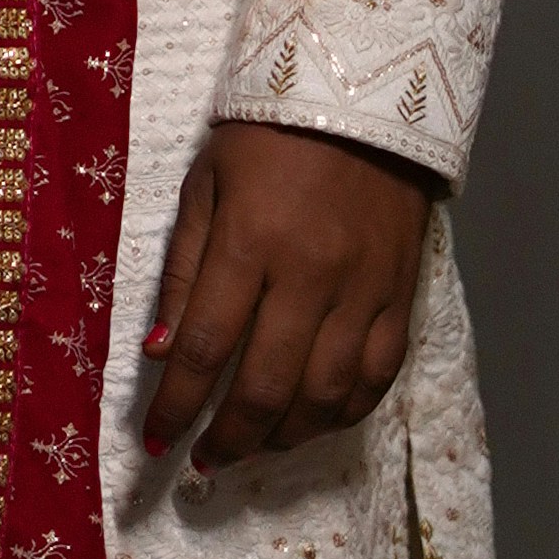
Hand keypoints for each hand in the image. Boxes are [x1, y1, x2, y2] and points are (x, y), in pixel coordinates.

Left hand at [142, 122, 433, 475]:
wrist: (364, 97)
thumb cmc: (267, 137)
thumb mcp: (204, 187)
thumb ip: (184, 272)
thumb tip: (159, 353)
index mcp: (249, 243)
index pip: (204, 347)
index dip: (176, 405)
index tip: (154, 442)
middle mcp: (310, 276)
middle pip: (265, 386)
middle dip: (228, 438)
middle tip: (203, 461)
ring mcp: (364, 290)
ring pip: (326, 394)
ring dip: (284, 435)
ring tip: (252, 447)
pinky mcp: (404, 295)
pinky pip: (378, 375)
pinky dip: (344, 412)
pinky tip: (314, 422)